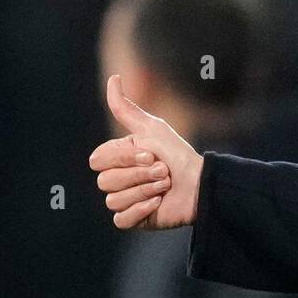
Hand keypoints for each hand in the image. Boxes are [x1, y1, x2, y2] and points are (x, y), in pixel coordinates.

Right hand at [89, 74, 203, 229]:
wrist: (200, 182)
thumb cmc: (177, 154)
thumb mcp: (152, 128)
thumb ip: (126, 109)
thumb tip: (113, 78)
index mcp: (117, 157)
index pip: (97, 160)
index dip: (123, 159)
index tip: (150, 154)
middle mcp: (117, 179)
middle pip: (105, 181)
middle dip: (139, 175)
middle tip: (163, 171)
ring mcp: (124, 200)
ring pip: (113, 200)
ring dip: (145, 190)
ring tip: (165, 185)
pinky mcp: (133, 219)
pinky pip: (121, 219)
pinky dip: (141, 211)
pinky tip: (158, 203)